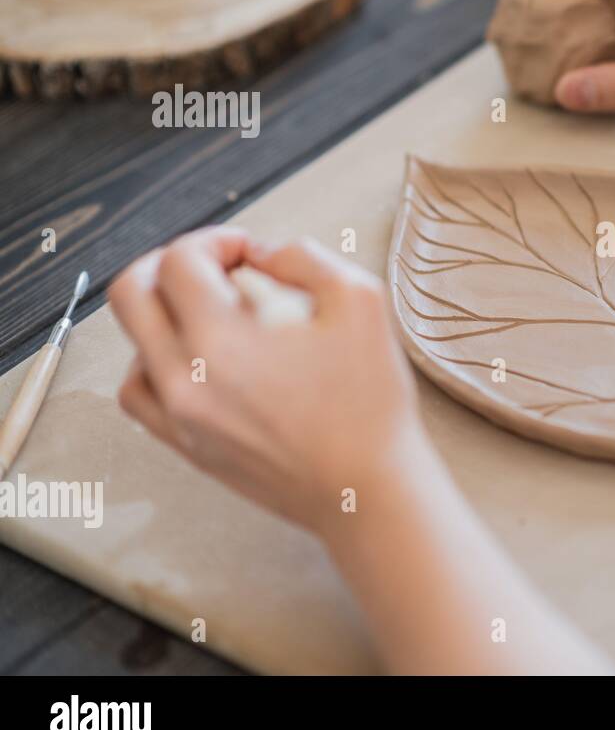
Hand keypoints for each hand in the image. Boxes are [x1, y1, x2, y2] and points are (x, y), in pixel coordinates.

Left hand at [108, 227, 425, 535]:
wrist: (365, 489)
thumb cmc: (369, 401)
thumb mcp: (359, 300)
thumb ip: (303, 257)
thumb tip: (262, 254)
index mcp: (220, 339)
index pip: (179, 261)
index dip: (216, 240)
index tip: (251, 254)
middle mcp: (183, 378)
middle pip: (131, 293)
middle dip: (171, 264)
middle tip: (218, 269)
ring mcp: (178, 416)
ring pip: (133, 342)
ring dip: (167, 314)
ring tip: (220, 318)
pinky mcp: (186, 445)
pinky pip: (140, 393)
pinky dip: (158, 364)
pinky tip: (202, 361)